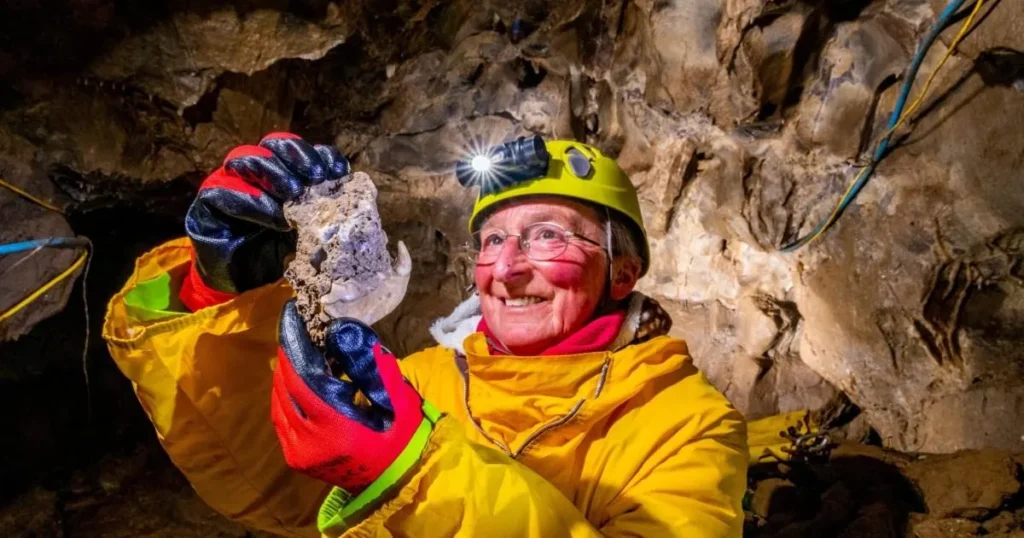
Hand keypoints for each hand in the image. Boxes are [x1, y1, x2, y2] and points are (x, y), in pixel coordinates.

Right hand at [184, 133, 349, 298]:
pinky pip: (224, 190)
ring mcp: (231, 182)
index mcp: (286, 173)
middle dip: (298, 156)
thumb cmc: (282, 255)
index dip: (322, 155)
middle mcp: (258, 172)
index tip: (340, 171)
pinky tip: (276, 218)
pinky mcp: (209, 202)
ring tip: (293, 193)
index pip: (304, 151)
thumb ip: (324, 210)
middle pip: (275, 144)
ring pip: (246, 158)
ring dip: (273, 171)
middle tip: (316, 177)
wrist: (246, 286)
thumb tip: (349, 194)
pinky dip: (252, 201)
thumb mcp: (311, 232)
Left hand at [271, 300, 425, 493]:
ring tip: (295, 354)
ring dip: (284, 378)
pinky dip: (285, 397)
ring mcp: (300, 455)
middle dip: (288, 360)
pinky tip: (295, 382)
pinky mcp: (297, 459)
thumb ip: (371, 365)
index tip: (292, 324)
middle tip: (294, 335)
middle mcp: (310, 444)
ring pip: (279, 405)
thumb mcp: (395, 396)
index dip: (294, 350)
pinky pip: (282, 421)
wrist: (399, 478)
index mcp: (336, 429)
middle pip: (285, 391)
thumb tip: (344, 333)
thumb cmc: (403, 435)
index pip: (302, 381)